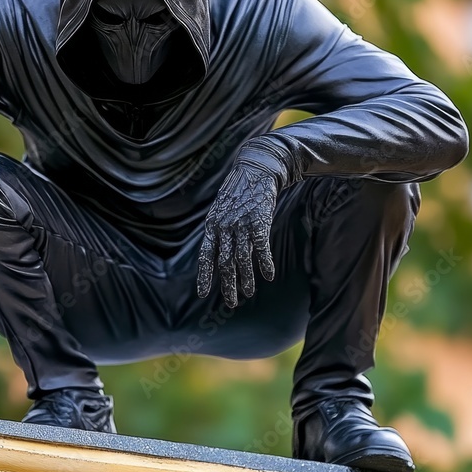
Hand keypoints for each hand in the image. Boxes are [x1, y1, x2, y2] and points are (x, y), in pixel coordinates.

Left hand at [197, 161, 276, 307]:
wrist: (256, 168)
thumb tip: (217, 250)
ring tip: (249, 293)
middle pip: (224, 263)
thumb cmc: (240, 191)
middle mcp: (224, 227)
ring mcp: (241, 224)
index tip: (202, 294)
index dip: (204, 276)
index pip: (206, 256)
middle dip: (227, 285)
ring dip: (246, 279)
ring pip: (242, 259)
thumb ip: (219, 229)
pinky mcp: (259, 221)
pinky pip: (261, 247)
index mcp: (212, 225)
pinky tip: (269, 275)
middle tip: (231, 303)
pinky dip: (265, 263)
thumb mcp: (222, 209)